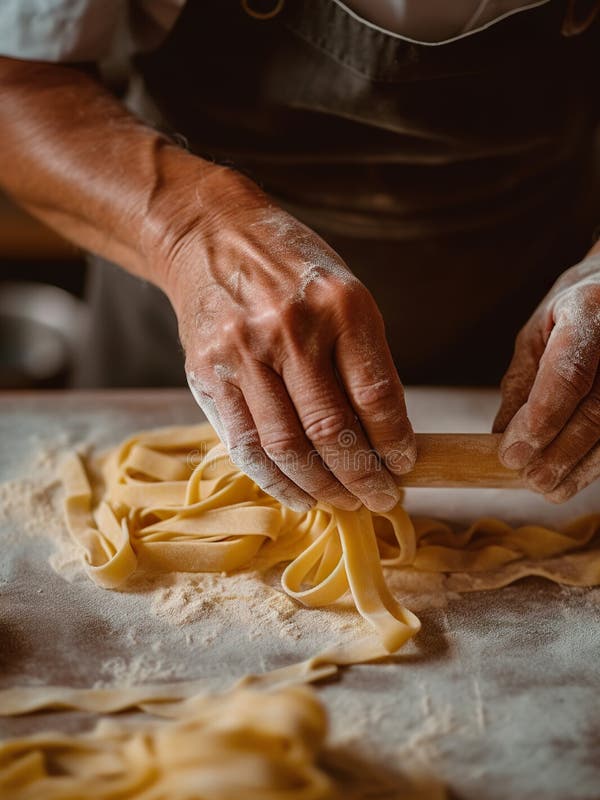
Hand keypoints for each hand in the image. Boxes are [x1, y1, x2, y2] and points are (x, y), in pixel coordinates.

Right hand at [163, 170, 415, 512]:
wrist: (211, 235)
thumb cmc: (290, 269)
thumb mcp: (344, 294)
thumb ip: (363, 360)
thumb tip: (387, 437)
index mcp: (340, 306)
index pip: (376, 396)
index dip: (395, 443)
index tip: (405, 466)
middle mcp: (291, 329)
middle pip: (332, 430)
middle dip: (363, 477)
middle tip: (382, 499)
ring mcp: (244, 353)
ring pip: (287, 447)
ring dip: (322, 488)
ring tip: (344, 503)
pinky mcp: (208, 374)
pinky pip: (245, 445)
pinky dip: (275, 481)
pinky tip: (299, 496)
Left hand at [493, 250, 599, 501]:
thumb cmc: (569, 316)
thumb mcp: (535, 336)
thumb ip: (521, 384)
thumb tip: (500, 437)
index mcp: (588, 311)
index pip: (568, 374)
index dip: (541, 419)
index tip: (511, 453)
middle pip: (597, 410)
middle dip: (559, 451)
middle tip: (528, 479)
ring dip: (580, 467)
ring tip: (547, 488)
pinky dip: (595, 463)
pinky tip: (573, 478)